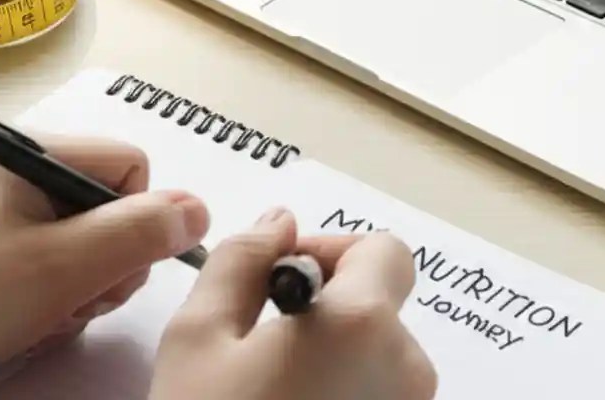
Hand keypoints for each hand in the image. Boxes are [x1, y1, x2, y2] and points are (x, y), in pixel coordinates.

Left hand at [0, 136, 209, 398]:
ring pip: (100, 241)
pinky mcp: (8, 253)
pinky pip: (71, 265)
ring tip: (53, 308)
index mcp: (30, 153)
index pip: (131, 165)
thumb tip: (196, 210)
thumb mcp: (66, 264)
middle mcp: (24, 175)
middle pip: (119, 205)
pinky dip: (68, 296)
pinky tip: (40, 316)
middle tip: (78, 290)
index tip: (106, 258)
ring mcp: (14, 215)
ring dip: (91, 284)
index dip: (135, 218)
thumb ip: (140, 231)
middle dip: (113, 259)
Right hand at [149, 209, 436, 399]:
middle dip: (326, 310)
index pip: (384, 250)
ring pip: (379, 360)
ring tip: (269, 395)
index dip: (332, 251)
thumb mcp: (198, 339)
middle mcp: (406, 372)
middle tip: (261, 344)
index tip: (283, 279)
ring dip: (333, 359)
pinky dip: (344, 398)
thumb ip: (241, 260)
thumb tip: (275, 222)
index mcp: (363, 327)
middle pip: (381, 307)